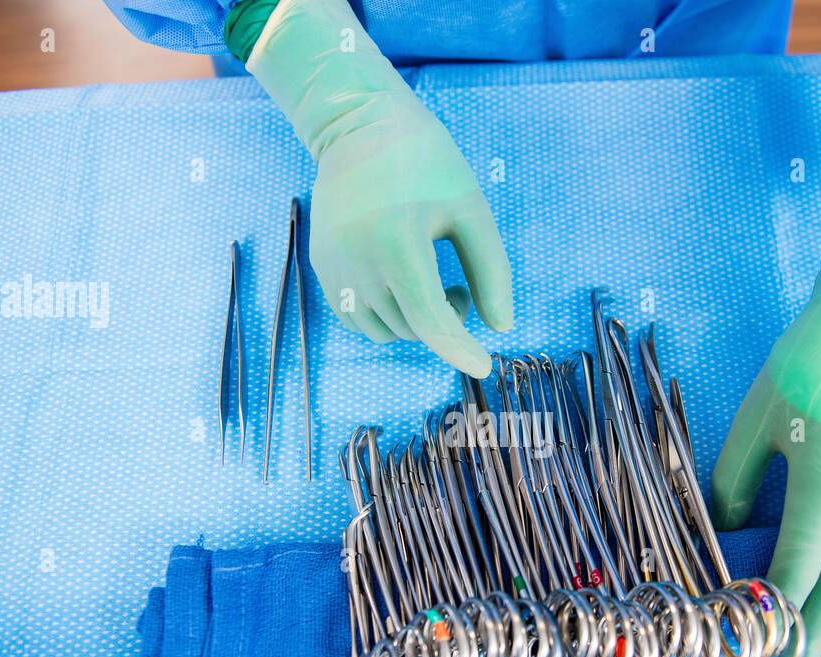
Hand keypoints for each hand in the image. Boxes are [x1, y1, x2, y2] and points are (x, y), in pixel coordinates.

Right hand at [308, 101, 511, 377]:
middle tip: (459, 285)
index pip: (430, 319)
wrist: (358, 125)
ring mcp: (333, 265)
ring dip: (413, 321)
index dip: (459, 349)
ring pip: (381, 330)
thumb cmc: (425, 162)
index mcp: (398, 242)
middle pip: (409, 327)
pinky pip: (355, 317)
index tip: (483, 366)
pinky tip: (399, 284)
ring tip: (428, 281)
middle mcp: (357, 261)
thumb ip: (491, 269)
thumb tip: (500, 326)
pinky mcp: (320, 265)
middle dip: (443, 320)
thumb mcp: (470, 209)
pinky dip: (384, 316)